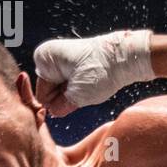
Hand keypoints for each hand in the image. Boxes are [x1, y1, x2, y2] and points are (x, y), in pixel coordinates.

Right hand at [33, 30, 153, 116]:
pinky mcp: (74, 60)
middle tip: (84, 90)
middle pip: (50, 90)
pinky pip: (72, 81)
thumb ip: (60, 107)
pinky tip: (92, 81)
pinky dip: (80, 86)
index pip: (42, 95)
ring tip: (89, 84)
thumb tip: (53, 111)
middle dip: (65, 96)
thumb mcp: (77, 96)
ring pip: (62, 87)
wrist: (125, 57)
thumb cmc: (101, 71)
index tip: (75, 95)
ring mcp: (61, 57)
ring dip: (74, 92)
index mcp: (42, 58)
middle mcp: (49, 55)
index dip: (57, 102)